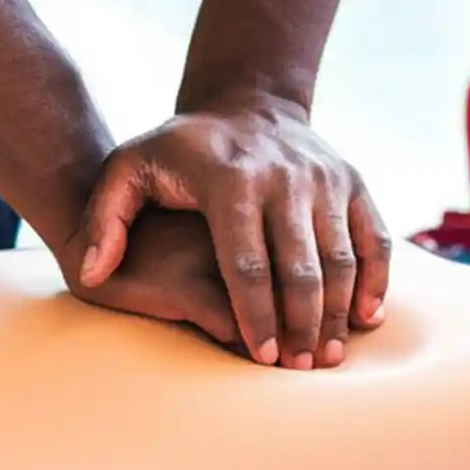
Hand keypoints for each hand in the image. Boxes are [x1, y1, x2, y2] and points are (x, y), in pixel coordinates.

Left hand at [72, 91, 391, 369]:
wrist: (247, 101)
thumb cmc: (181, 150)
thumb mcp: (128, 167)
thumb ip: (103, 219)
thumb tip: (93, 272)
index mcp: (232, 180)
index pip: (247, 264)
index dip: (255, 315)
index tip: (261, 356)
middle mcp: (286, 177)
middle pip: (301, 268)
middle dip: (303, 324)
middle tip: (299, 369)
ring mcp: (326, 178)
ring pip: (342, 258)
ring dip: (338, 313)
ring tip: (328, 356)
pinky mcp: (353, 181)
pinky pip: (374, 238)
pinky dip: (376, 280)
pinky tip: (366, 319)